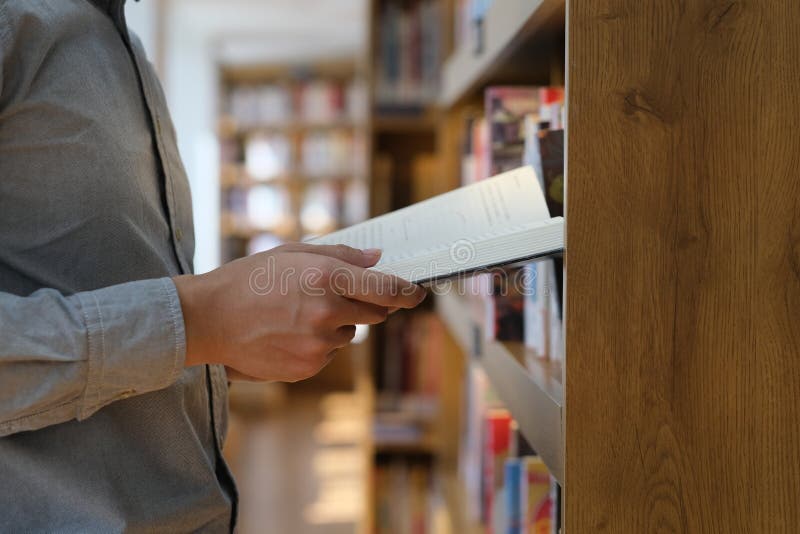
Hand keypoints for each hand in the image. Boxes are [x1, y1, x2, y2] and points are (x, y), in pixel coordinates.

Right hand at [173, 244, 425, 381]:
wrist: (208, 319)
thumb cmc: (249, 279)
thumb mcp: (293, 252)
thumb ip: (342, 255)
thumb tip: (378, 258)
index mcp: (328, 278)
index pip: (388, 290)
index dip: (408, 293)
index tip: (418, 293)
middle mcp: (329, 313)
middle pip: (374, 314)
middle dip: (364, 304)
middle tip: (333, 294)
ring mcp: (319, 345)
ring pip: (348, 335)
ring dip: (335, 324)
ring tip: (296, 314)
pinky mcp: (308, 367)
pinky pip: (328, 354)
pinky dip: (317, 344)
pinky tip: (287, 332)